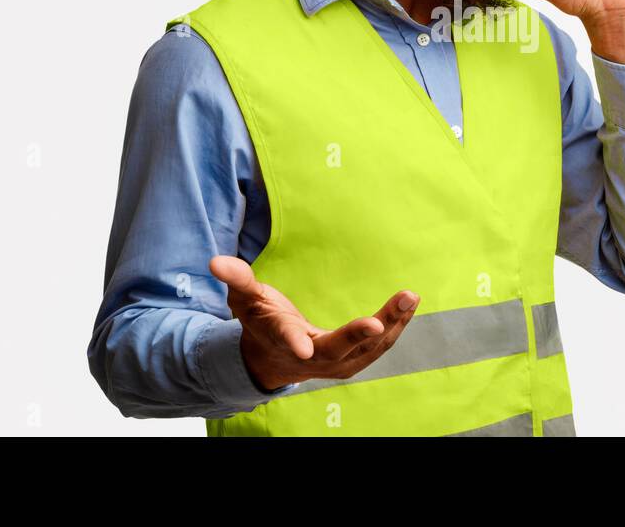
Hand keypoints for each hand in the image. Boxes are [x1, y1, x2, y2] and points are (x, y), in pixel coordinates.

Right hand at [209, 255, 419, 391]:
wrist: (272, 358)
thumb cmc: (260, 322)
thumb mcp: (245, 298)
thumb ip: (237, 279)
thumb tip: (215, 261)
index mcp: (281, 339)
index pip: (286, 341)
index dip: (293, 343)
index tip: (303, 348)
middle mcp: (310, 357)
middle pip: (336, 351)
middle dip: (357, 336)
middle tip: (379, 321)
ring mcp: (335, 363)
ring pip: (366, 350)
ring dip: (390, 326)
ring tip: (409, 298)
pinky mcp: (353, 360)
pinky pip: (379, 346)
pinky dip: (396, 326)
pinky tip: (409, 304)